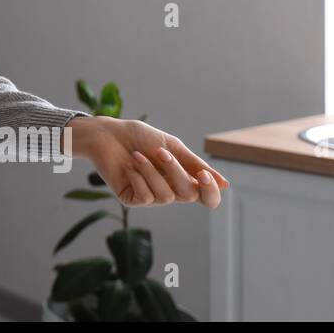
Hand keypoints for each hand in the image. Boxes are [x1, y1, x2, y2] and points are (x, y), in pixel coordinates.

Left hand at [67, 115, 228, 209]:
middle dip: (175, 171)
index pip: (206, 197)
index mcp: (184, 178)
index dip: (210, 191)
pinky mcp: (132, 199)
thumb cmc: (140, 138)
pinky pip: (144, 196)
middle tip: (159, 151)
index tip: (203, 175)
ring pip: (165, 196)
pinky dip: (138, 177)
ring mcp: (151, 197)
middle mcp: (170, 191)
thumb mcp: (171, 147)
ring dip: (151, 172)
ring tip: (138, 155)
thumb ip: (194, 165)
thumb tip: (225, 184)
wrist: (108, 133)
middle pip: (187, 194)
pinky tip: (129, 165)